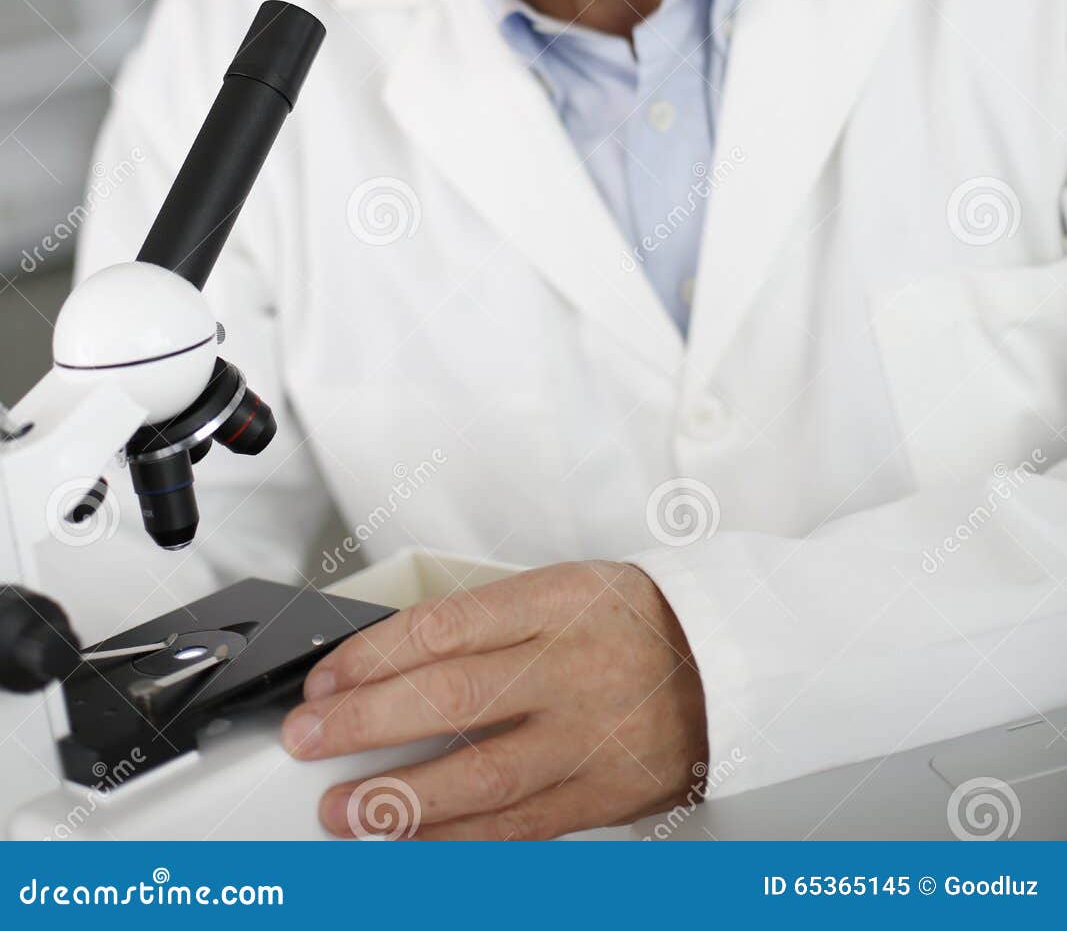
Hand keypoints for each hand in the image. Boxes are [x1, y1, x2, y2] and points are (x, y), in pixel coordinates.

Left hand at [281, 559, 707, 839]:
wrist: (725, 665)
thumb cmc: (627, 621)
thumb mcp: (562, 589)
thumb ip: (484, 624)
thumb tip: (384, 663)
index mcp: (557, 601)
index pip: (445, 625)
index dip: (373, 656)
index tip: (324, 680)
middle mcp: (572, 667)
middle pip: (453, 697)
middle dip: (366, 722)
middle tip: (307, 739)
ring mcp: (589, 736)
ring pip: (483, 776)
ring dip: (401, 798)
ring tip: (343, 809)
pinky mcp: (603, 795)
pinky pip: (520, 826)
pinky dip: (458, 838)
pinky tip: (410, 842)